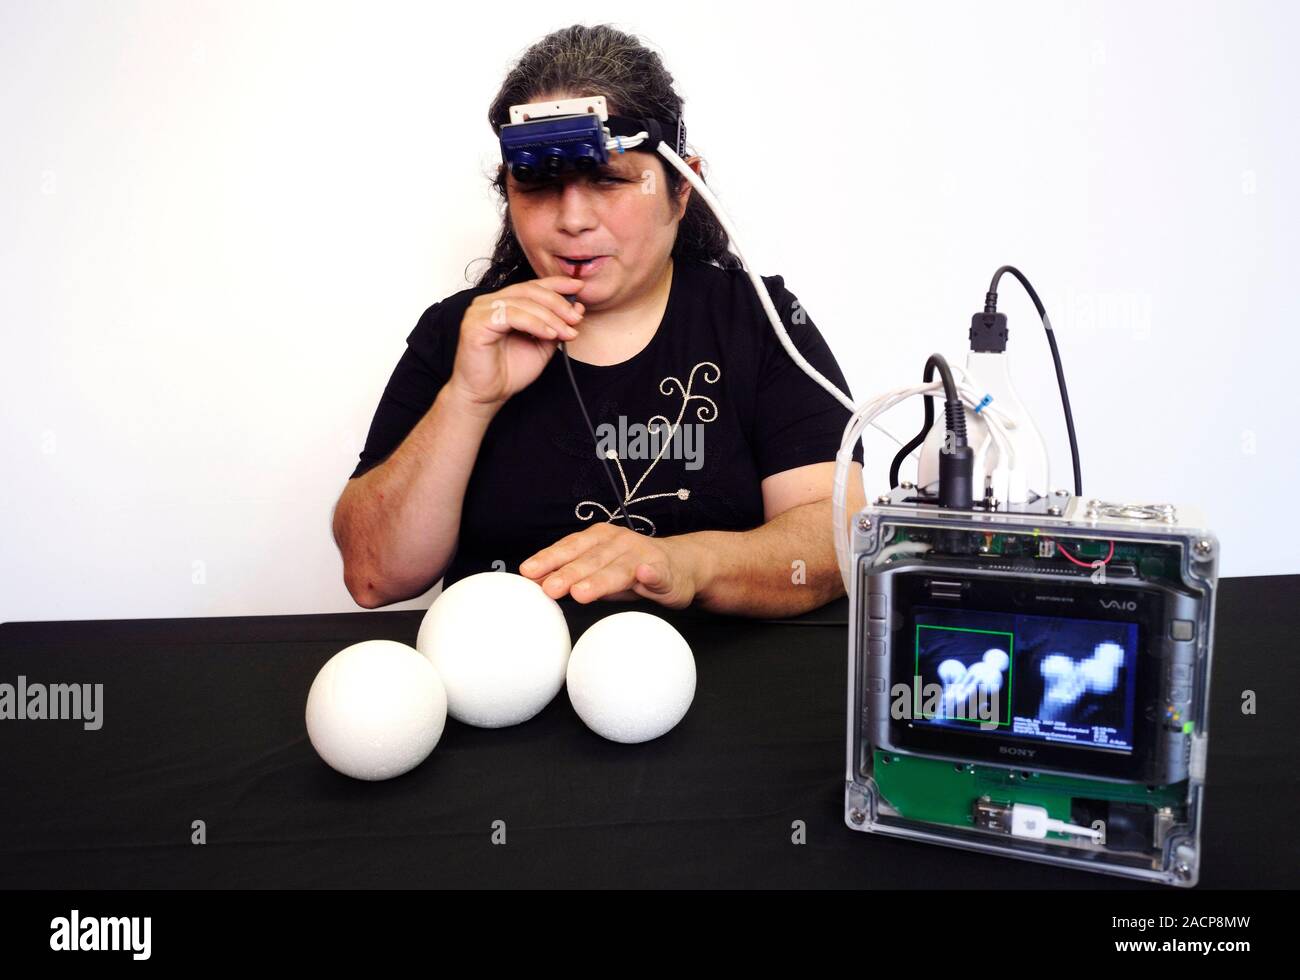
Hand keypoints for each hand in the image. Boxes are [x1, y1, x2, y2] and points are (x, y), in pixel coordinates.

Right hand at [447, 276, 586, 413]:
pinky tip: (549, 334)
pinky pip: (511, 315)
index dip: (556, 284)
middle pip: (529, 290)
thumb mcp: (541, 346)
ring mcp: (481, 311)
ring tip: (566, 332)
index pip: (532, 286)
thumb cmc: (507, 372)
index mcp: (503, 304)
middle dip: (558, 303)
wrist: (487, 396)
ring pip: (523, 302)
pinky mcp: (476, 323)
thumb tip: (576, 308)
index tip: (579, 287)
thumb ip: (555, 326)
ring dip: (550, 317)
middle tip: (576, 317)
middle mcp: (489, 303)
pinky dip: (535, 324)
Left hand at [519, 524, 710, 608]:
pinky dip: (651, 574)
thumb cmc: (632, 568)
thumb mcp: (599, 570)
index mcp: (599, 539)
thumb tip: (537, 583)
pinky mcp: (665, 571)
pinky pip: (657, 573)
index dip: (549, 559)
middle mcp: (619, 542)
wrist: (682, 564)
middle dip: (568, 574)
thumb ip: (572, 574)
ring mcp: (642, 556)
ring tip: (581, 593)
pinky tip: (645, 575)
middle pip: (590, 560)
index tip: (528, 573)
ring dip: (600, 580)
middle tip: (549, 589)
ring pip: (619, 569)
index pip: (569, 547)